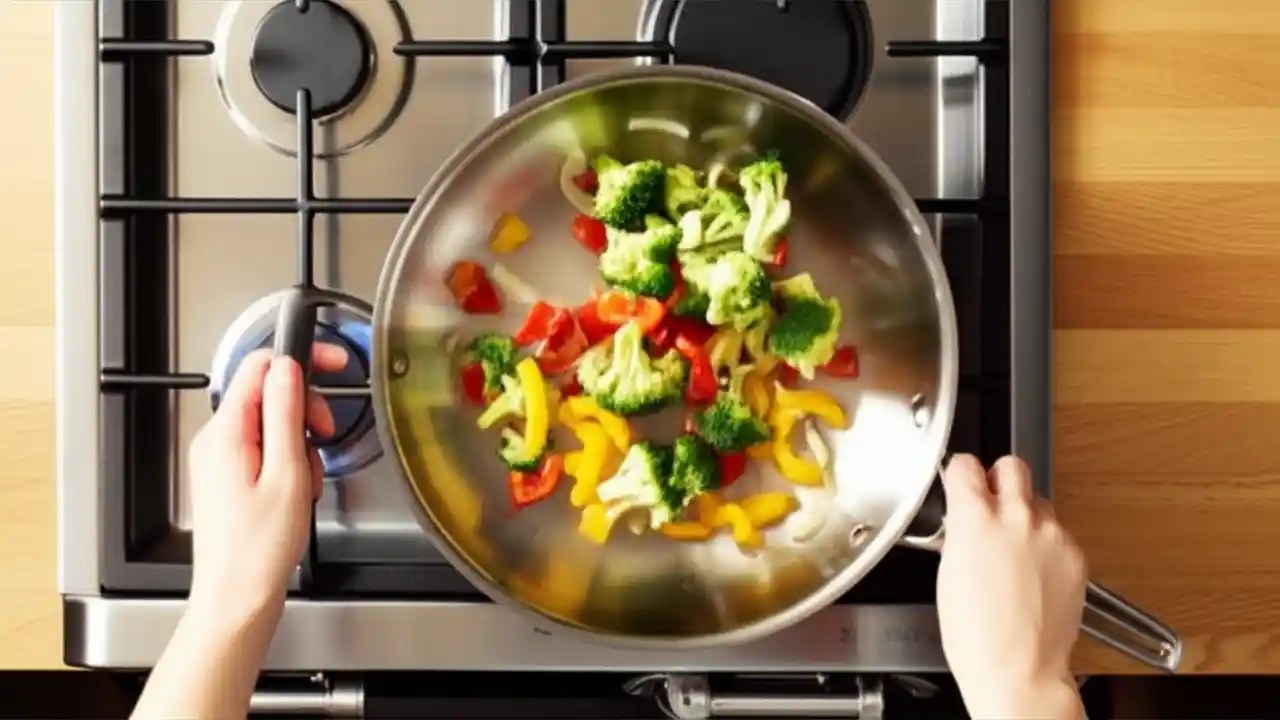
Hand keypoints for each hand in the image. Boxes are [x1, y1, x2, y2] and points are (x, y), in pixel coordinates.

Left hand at [187, 345, 348, 619]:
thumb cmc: (258, 548)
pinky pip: (265, 450)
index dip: (302, 358)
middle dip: (305, 410)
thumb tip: (289, 367)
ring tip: (305, 482)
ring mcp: (219, 459)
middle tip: (323, 436)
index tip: (334, 364)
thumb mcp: (286, 473)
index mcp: (226, 432)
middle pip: (268, 393)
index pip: (261, 365)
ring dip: (300, 444)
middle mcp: (216, 440)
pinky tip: (296, 493)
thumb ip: (287, 413)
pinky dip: (289, 464)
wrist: (236, 598)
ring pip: (271, 424)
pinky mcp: (228, 477)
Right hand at [936, 455, 1086, 719]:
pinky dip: (1047, 545)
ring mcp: (1051, 535)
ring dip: (1026, 514)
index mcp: (975, 519)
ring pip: (1040, 501)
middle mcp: (1017, 518)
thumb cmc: (976, 635)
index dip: (961, 473)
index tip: (962, 479)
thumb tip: (966, 516)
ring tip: (1015, 548)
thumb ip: (961, 530)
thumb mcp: (948, 571)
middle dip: (1000, 478)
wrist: (1019, 668)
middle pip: (1012, 465)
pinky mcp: (1075, 555)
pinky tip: (1034, 573)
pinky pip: (1059, 533)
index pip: (966, 465)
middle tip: (992, 499)